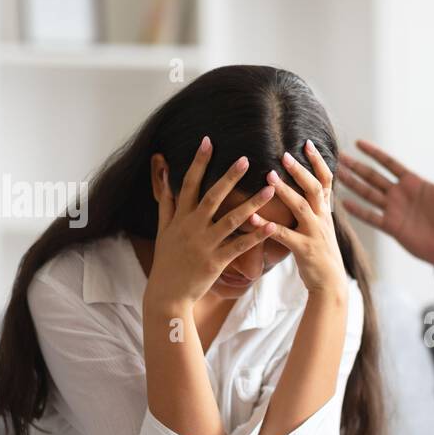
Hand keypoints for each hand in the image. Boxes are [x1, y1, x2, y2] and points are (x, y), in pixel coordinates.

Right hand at [146, 136, 275, 307]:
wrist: (167, 293)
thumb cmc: (167, 259)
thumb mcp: (162, 228)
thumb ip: (166, 199)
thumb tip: (163, 170)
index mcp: (180, 217)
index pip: (190, 183)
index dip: (199, 162)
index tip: (208, 141)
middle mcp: (192, 227)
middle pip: (213, 196)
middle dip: (229, 177)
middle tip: (246, 158)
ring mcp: (205, 244)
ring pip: (232, 220)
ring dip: (252, 203)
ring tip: (271, 189)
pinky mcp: (216, 261)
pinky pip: (239, 246)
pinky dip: (256, 236)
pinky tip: (271, 225)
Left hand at [264, 140, 345, 297]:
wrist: (330, 283)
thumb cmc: (320, 253)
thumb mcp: (320, 226)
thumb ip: (313, 207)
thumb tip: (302, 187)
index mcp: (324, 211)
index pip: (325, 180)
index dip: (318, 161)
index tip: (307, 142)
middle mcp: (322, 218)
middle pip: (313, 188)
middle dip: (299, 170)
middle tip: (284, 154)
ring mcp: (314, 233)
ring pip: (301, 207)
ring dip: (285, 191)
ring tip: (268, 177)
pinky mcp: (305, 250)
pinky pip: (284, 235)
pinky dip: (267, 225)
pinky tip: (252, 217)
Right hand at [338, 134, 433, 274]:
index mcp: (413, 182)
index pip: (389, 163)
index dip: (374, 153)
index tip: (359, 143)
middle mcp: (400, 194)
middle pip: (373, 177)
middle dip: (357, 167)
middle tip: (339, 156)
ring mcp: (394, 210)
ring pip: (369, 194)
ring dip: (353, 184)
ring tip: (337, 174)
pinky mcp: (392, 227)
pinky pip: (372, 217)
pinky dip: (359, 211)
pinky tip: (344, 203)